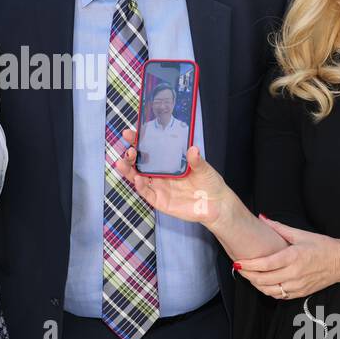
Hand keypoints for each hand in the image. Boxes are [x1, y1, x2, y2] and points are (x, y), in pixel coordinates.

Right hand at [113, 129, 232, 226]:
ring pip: (137, 178)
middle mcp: (160, 173)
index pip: (150, 150)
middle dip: (130, 156)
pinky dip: (140, 186)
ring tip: (122, 163)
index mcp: (168, 162)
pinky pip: (146, 193)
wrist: (217, 205)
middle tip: (128, 149)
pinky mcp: (160, 201)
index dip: (138, 142)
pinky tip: (138, 178)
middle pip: (139, 164)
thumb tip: (193, 148)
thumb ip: (197, 160)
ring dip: (128, 170)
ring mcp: (159, 187)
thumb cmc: (210, 183)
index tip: (131, 133)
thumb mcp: (204, 168)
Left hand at [232, 218, 339, 299]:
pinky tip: (263, 283)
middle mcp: (294, 273)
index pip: (265, 264)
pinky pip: (279, 295)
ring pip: (269, 290)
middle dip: (248, 275)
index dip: (249, 265)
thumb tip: (262, 218)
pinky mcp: (300, 292)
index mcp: (293, 257)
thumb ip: (279, 228)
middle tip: (239, 268)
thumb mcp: (301, 234)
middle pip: (263, 279)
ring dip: (256, 284)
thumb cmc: (323, 246)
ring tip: (248, 276)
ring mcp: (297, 285)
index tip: (238, 262)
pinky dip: (268, 290)